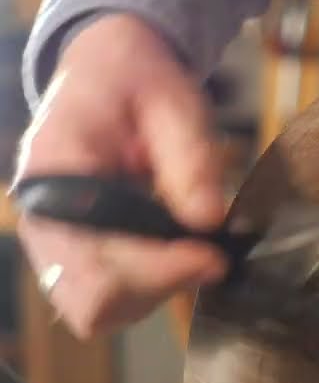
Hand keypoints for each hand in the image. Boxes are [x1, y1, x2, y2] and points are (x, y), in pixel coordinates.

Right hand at [11, 13, 226, 336]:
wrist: (109, 72)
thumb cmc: (138, 81)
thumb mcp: (174, 101)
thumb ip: (190, 157)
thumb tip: (209, 220)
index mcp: (52, 176)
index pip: (92, 267)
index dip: (159, 272)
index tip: (214, 255)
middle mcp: (41, 221)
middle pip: (94, 302)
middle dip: (162, 286)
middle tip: (212, 253)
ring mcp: (52, 243)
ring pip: (102, 310)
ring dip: (159, 288)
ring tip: (195, 245)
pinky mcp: (74, 255)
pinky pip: (110, 297)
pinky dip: (152, 284)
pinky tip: (179, 249)